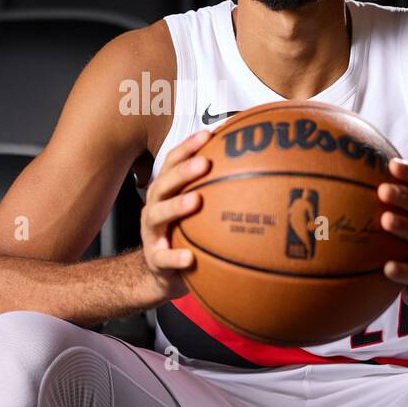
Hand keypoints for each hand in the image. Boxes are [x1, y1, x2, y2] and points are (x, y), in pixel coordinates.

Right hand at [138, 129, 211, 302]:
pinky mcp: (155, 260)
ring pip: (157, 215)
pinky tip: (190, 258)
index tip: (209, 134)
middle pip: (164, 183)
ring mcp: (152, 233)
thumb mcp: (196, 210)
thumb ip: (215, 190)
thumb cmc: (184, 233)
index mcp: (165, 191)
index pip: (172, 162)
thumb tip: (255, 168)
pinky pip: (164, 258)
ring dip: (176, 206)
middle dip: (183, 171)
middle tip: (206, 163)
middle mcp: (154, 207)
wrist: (161, 272)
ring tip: (195, 201)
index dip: (188, 147)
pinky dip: (175, 257)